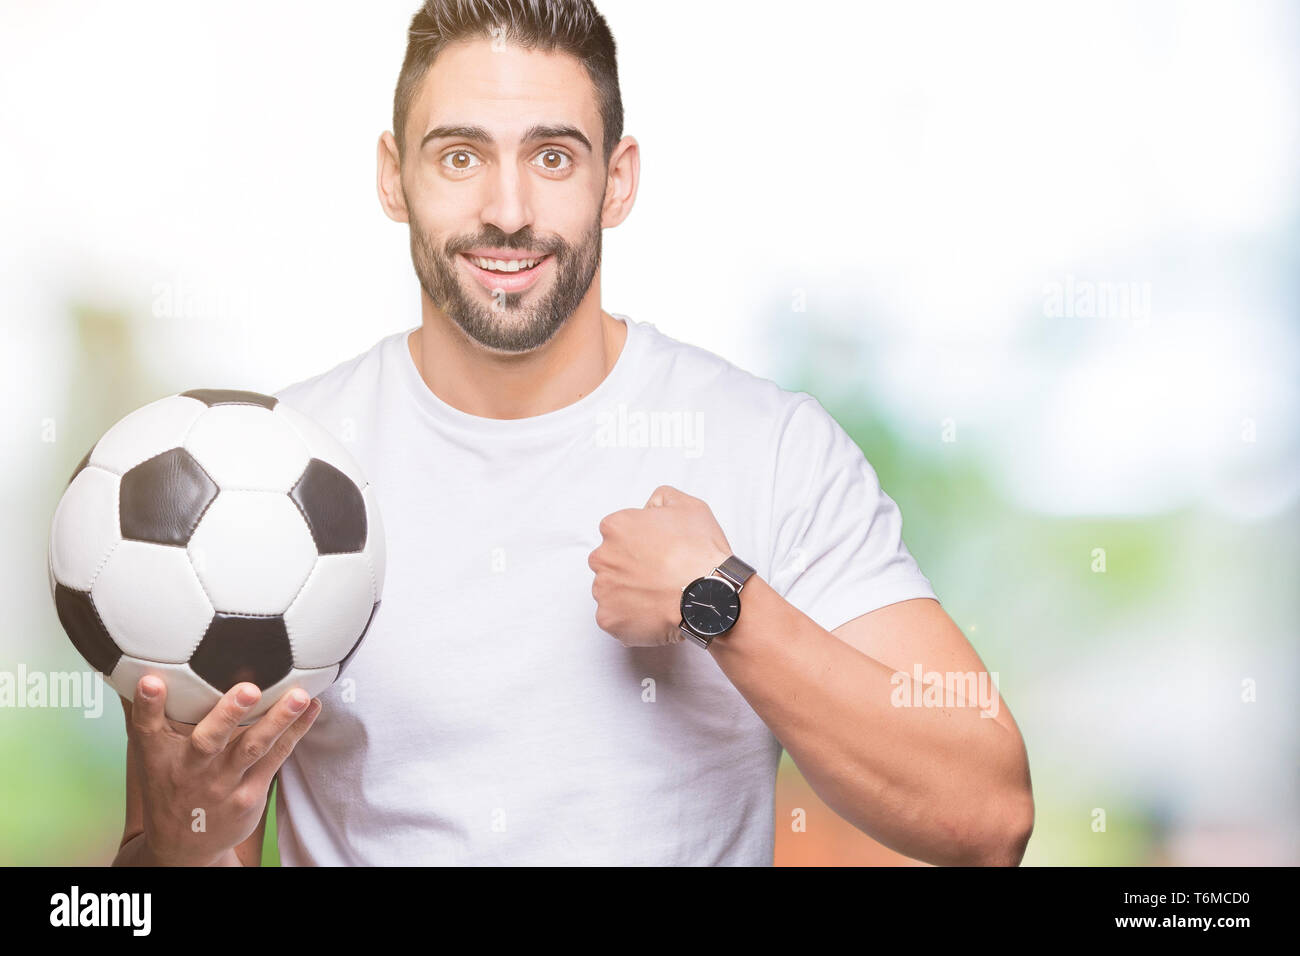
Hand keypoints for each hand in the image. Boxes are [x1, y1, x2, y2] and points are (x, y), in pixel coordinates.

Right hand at [122, 675, 321, 865]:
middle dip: (228, 715)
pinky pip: (276, 757)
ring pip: (252, 748)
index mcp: (160, 758)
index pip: (147, 729)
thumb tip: (147, 669)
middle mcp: (191, 771)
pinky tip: (311, 708)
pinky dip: (295, 732)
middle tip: (248, 689)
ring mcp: (223, 785)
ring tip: (298, 696)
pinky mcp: (251, 794)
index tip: (151, 682)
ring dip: (278, 720)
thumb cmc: (170, 787)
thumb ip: (153, 717)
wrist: (183, 847)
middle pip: (208, 741)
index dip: (148, 705)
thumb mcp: (151, 758)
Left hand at [588, 485, 731, 646]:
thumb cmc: (700, 552)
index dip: (639, 542)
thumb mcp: (688, 506)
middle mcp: (603, 557)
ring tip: (658, 596)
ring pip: (610, 590)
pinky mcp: (608, 618)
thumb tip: (649, 508)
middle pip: (609, 561)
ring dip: (628, 593)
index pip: (617, 532)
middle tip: (658, 575)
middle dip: (629, 567)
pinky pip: (613, 618)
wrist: (709, 595)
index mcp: (616, 527)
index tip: (657, 552)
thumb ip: (661, 499)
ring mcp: (603, 590)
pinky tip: (653, 614)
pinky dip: (629, 618)